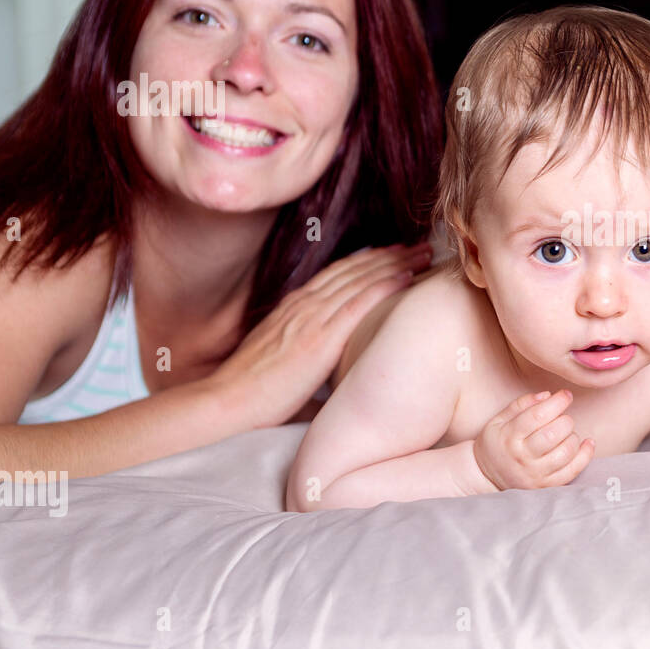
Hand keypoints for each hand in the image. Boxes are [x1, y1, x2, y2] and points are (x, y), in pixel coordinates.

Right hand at [208, 243, 432, 428]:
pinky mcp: (319, 338)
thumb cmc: (252, 396)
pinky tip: (407, 276)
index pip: (337, 275)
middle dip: (389, 255)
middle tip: (419, 245)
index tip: (393, 253)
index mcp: (294, 310)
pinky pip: (358, 303)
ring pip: (361, 280)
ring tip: (423, 252)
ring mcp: (311, 319)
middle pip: (354, 270)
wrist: (227, 403)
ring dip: (396, 263)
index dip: (367, 261)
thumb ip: (309, 366)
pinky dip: (384, 285)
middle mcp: (304, 306)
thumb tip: (332, 389)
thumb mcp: (283, 367)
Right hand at [472, 390, 595, 490]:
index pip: (538, 416)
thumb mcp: (499, 420)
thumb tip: (548, 395)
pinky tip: (587, 443)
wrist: (485, 477)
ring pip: (566, 452)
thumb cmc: (496, 444)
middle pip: (554, 434)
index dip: (557, 402)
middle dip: (565, 420)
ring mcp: (535, 474)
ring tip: (566, 432)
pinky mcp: (546, 486)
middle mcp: (523, 457)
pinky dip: (585, 455)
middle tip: (562, 417)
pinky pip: (573, 471)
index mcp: (510, 436)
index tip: (565, 395)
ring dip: (573, 436)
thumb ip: (521, 405)